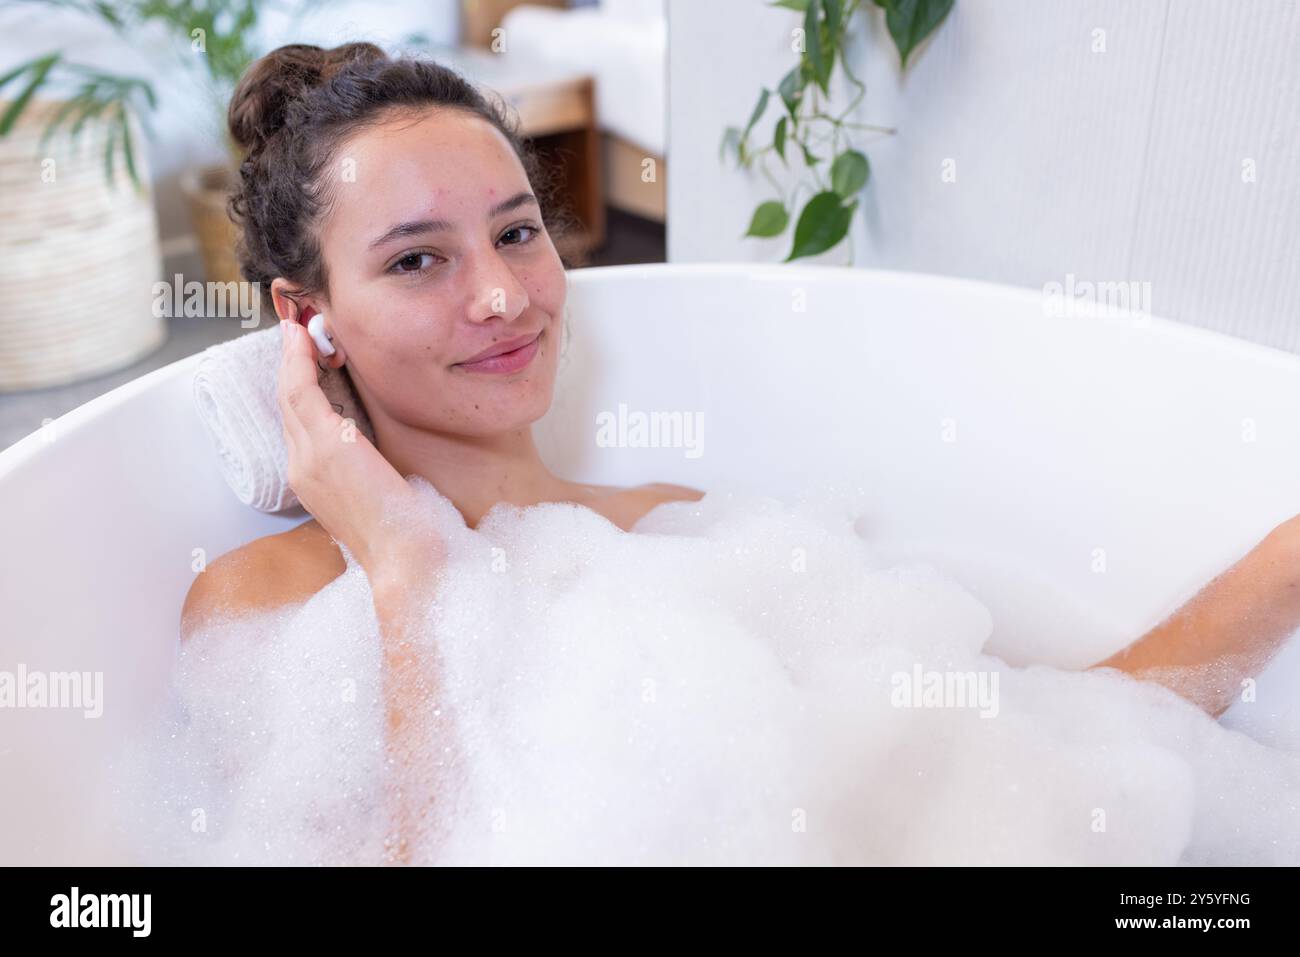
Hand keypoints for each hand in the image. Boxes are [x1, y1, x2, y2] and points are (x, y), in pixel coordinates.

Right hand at [277, 318, 445, 582]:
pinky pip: (300, 390)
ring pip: (289, 393)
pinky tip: (304, 336)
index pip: (302, 425)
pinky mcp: (325, 446)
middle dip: (293, 364)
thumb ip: (376, 470)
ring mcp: (309, 457)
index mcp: (316, 483)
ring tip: (302, 324)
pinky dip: (298, 359)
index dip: (303, 388)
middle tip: (301, 328)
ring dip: (293, 354)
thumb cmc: (410, 536)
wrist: (411, 561)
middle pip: (289, 404)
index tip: (312, 359)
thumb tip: (387, 454)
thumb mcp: (387, 496)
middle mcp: (303, 469)